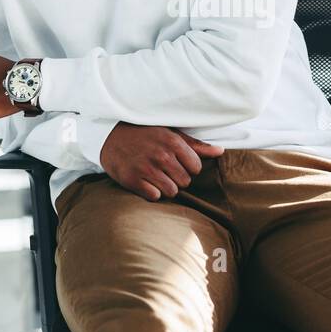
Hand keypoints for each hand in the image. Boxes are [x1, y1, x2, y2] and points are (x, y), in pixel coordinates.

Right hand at [99, 124, 224, 200]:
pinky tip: (144, 181)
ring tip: (154, 175)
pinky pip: (154, 197)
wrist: (110, 136)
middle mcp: (161, 155)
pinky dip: (150, 192)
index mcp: (173, 142)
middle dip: (177, 178)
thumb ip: (196, 145)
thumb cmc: (145, 135)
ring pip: (171, 192)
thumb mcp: (170, 133)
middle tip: (164, 169)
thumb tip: (221, 151)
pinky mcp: (132, 180)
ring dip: (165, 187)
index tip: (177, 162)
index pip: (196, 168)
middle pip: (185, 182)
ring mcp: (146, 169)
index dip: (188, 167)